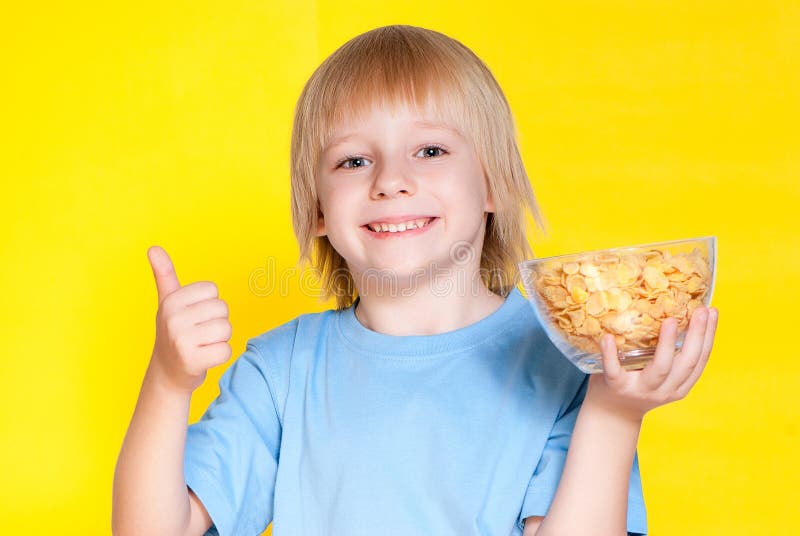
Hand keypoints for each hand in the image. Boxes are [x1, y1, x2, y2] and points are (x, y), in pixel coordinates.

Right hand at [147, 246, 232, 394]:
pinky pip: (226, 351)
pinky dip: (220, 356)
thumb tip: (154, 248)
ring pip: (226, 329)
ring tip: (202, 345)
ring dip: (220, 339)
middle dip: (217, 322)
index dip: (209, 304)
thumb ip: (164, 275)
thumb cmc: (174, 333)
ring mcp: (181, 341)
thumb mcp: (167, 302)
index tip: (194, 316)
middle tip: (199, 334)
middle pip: (222, 309)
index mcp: (170, 301)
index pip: (212, 290)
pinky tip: (205, 358)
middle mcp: (173, 319)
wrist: (167, 374)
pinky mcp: (192, 361)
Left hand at [585, 306, 718, 422]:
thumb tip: (677, 310)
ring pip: (660, 368)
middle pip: (686, 363)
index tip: (712, 311)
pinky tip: (608, 337)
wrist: (611, 413)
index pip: (700, 360)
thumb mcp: (659, 373)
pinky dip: (610, 354)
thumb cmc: (636, 383)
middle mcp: (664, 390)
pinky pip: (614, 371)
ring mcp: (640, 390)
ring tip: (670, 320)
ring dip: (666, 344)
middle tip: (699, 310)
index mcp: (679, 386)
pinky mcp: (616, 388)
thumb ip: (669, 353)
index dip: (708, 336)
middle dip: (697, 336)